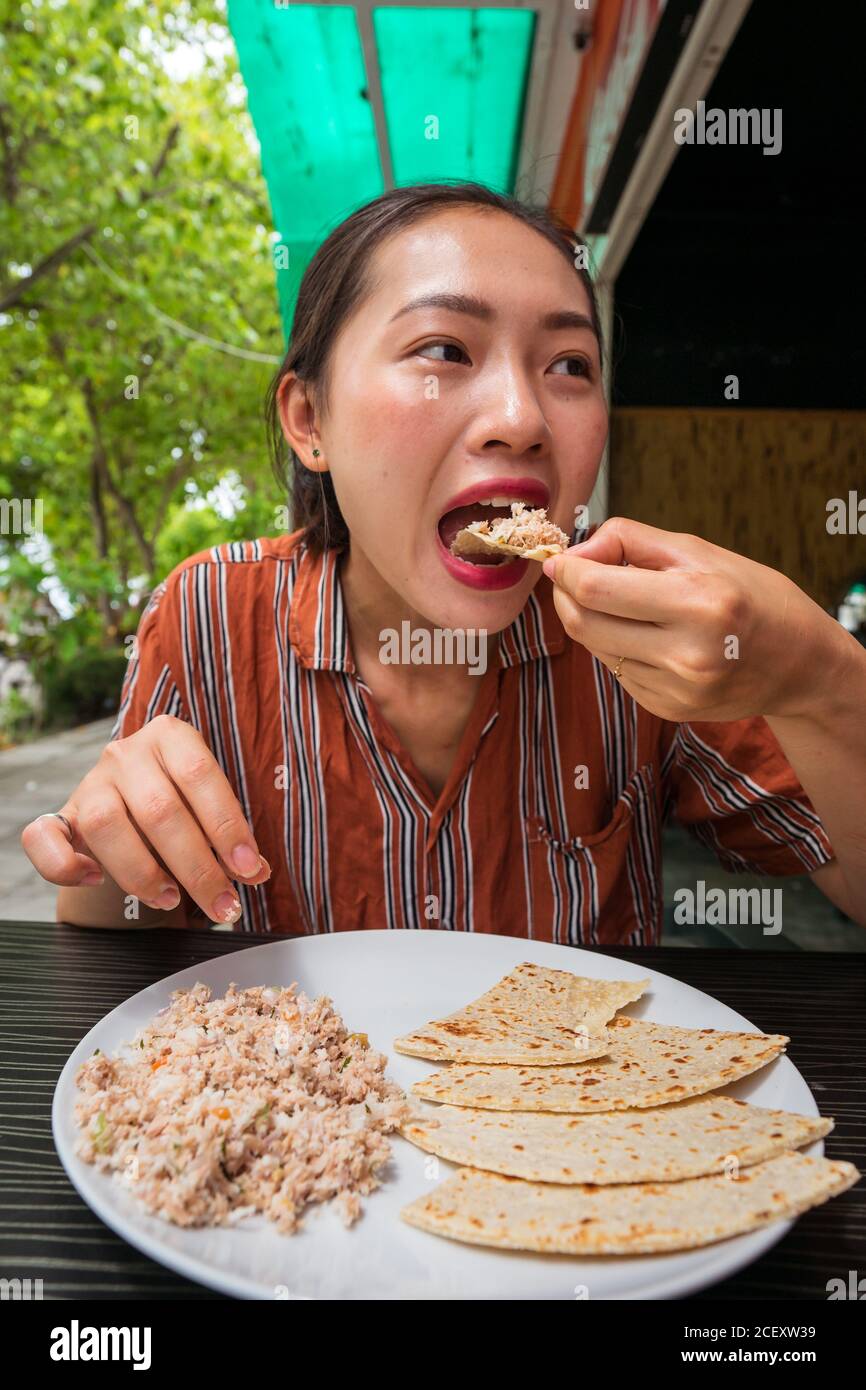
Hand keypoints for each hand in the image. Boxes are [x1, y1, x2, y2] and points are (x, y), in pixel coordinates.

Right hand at [20, 714, 269, 922]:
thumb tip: (256, 872)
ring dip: (143, 873)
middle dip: (198, 867)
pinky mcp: (62, 814)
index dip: (227, 826)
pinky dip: (66, 865)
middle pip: (160, 810)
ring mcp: (91, 782)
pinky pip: (44, 836)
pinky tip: (95, 881)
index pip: (200, 775)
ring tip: (172, 900)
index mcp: (170, 736)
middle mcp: (127, 753)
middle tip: (223, 903)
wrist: (133, 791)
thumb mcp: (209, 805)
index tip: (249, 869)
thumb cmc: (181, 798)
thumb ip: (231, 836)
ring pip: (107, 824)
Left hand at [542, 517, 842, 722]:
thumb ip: (630, 541)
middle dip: (567, 595)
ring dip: (591, 620)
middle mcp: (686, 654)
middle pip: (583, 623)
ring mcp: (676, 689)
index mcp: (697, 603)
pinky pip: (617, 671)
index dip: (565, 570)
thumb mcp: (698, 550)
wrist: (800, 663)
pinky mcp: (668, 710)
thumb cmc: (750, 594)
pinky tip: (647, 635)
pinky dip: (617, 646)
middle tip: (572, 576)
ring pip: (595, 648)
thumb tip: (575, 553)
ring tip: (620, 602)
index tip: (561, 559)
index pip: (595, 589)